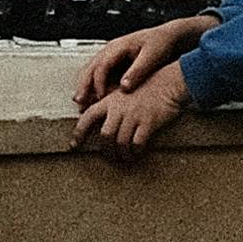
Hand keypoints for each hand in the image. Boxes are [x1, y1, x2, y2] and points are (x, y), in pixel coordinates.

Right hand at [70, 13, 213, 109]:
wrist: (167, 36)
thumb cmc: (160, 44)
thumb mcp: (152, 56)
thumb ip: (138, 71)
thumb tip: (124, 87)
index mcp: (118, 46)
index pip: (102, 65)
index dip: (99, 82)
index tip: (101, 98)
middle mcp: (110, 50)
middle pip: (90, 68)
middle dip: (83, 85)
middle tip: (79, 102)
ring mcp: (110, 56)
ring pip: (90, 71)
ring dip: (84, 87)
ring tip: (80, 104)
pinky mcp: (113, 63)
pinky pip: (98, 75)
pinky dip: (92, 87)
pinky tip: (93, 100)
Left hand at [73, 64, 190, 164]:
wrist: (169, 83)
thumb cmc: (147, 88)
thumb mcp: (124, 92)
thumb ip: (112, 105)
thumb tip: (102, 124)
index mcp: (110, 101)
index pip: (87, 117)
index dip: (78, 133)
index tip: (73, 145)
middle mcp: (119, 109)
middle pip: (105, 136)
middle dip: (106, 150)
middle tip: (111, 156)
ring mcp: (133, 115)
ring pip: (120, 142)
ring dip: (121, 154)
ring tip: (125, 157)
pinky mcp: (148, 122)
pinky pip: (137, 143)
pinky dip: (135, 151)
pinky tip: (137, 152)